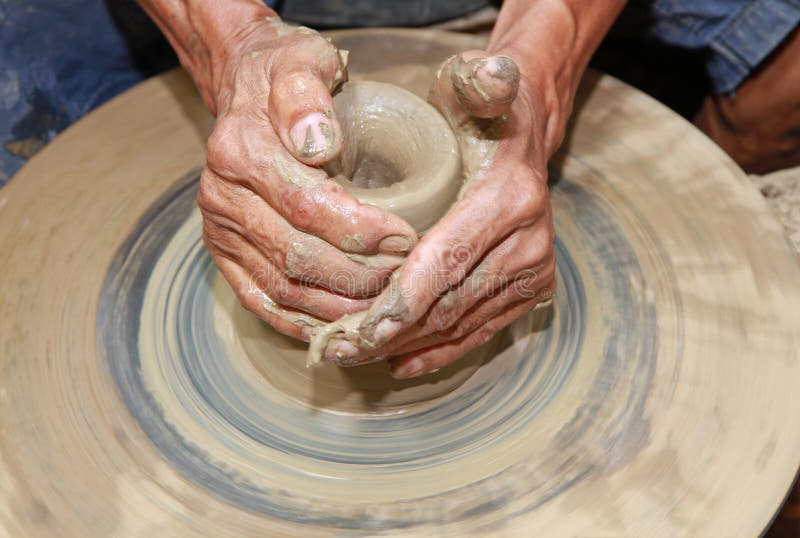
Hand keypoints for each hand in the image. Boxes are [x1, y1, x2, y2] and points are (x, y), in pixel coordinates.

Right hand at [191, 13, 417, 339]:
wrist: (245, 89)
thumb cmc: (285, 75)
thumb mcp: (301, 60)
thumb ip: (307, 95)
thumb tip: (319, 143)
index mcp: (240, 150)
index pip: (306, 205)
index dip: (360, 231)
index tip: (407, 238)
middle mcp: (221, 197)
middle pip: (296, 256)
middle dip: (358, 276)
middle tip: (405, 279)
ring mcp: (220, 232)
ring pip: (283, 288)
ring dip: (339, 308)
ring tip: (384, 307)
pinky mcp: (224, 255)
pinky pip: (263, 302)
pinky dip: (304, 323)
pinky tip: (341, 327)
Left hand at [309, 50, 556, 375]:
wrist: (526, 139)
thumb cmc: (482, 115)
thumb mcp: (476, 87)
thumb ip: (481, 82)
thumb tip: (492, 75)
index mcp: (510, 201)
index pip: (445, 262)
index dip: (400, 302)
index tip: (357, 328)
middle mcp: (529, 244)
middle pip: (448, 305)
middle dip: (390, 333)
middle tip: (338, 348)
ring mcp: (533, 273)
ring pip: (459, 326)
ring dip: (405, 347)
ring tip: (354, 356)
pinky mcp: (529, 290)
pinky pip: (478, 332)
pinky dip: (437, 351)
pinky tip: (399, 361)